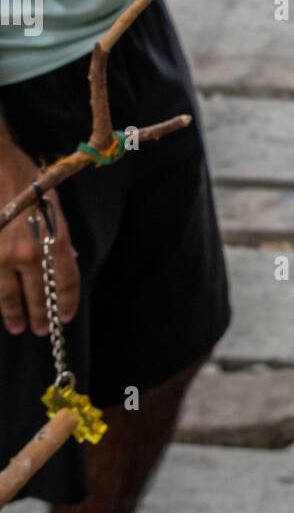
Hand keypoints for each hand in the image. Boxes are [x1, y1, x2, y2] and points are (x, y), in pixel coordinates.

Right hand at [0, 146, 78, 336]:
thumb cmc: (28, 183)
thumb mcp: (55, 208)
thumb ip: (61, 239)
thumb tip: (68, 260)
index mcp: (53, 241)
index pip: (66, 282)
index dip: (67, 303)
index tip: (65, 317)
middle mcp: (28, 254)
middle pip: (38, 295)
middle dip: (40, 316)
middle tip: (38, 330)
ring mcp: (1, 256)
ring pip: (8, 296)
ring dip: (14, 314)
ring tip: (17, 326)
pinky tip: (0, 304)